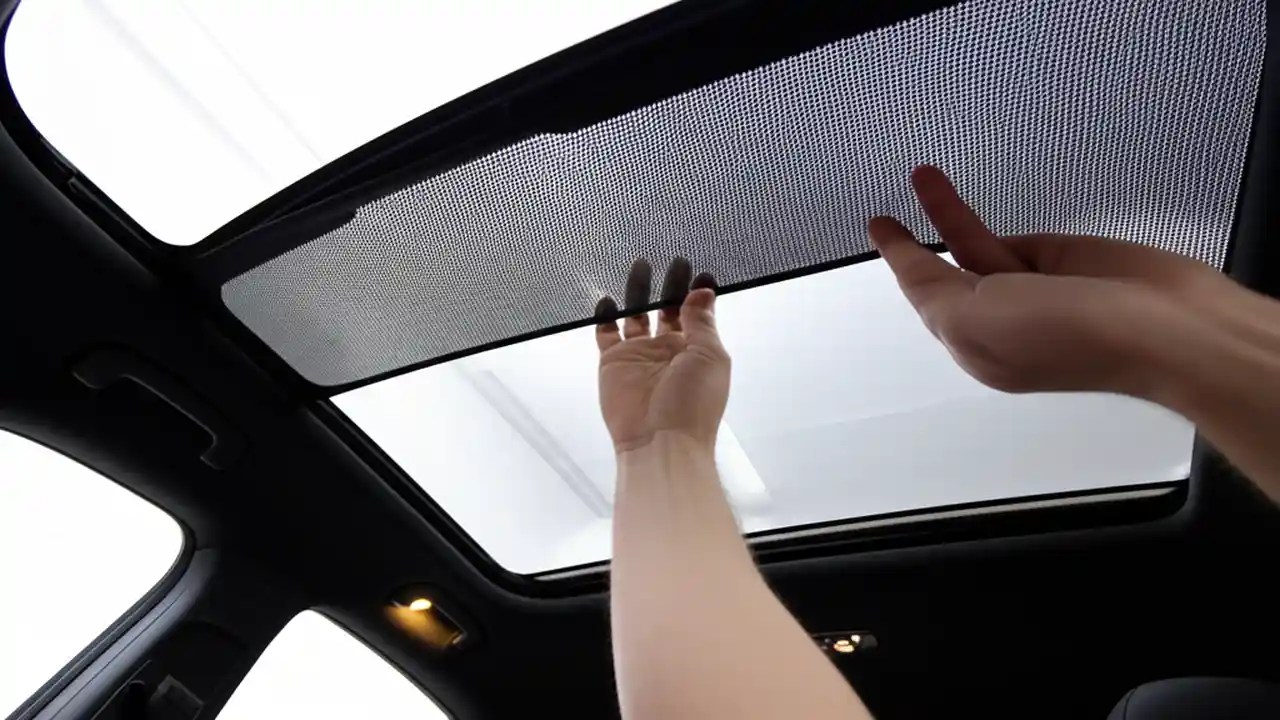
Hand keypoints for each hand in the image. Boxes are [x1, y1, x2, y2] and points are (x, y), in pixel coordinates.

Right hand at [596, 258, 728, 453]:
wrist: (659, 441)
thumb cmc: (693, 402)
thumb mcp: (709, 356)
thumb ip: (701, 322)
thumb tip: (702, 291)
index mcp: (697, 349)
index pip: (696, 312)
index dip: (696, 291)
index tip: (696, 267)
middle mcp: (668, 349)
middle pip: (666, 309)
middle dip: (669, 285)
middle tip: (672, 260)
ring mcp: (639, 355)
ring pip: (637, 315)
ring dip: (639, 291)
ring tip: (640, 265)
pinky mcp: (613, 363)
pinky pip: (606, 334)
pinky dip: (605, 316)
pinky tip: (608, 299)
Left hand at [869, 165, 1254, 398]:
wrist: (1165, 326)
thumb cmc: (1076, 339)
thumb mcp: (972, 321)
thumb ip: (933, 292)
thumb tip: (915, 269)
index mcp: (975, 346)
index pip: (924, 296)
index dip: (898, 259)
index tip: (879, 228)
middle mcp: (1002, 320)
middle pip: (946, 270)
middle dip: (917, 239)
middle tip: (893, 209)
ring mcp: (1035, 289)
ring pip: (975, 243)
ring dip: (947, 211)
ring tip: (924, 176)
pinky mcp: (1065, 259)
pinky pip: (1013, 233)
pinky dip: (986, 217)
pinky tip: (964, 200)